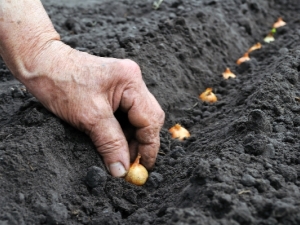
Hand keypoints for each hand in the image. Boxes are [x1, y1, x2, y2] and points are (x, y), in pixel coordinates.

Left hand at [23, 40, 164, 176]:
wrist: (42, 64)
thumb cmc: (61, 83)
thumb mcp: (89, 117)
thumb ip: (110, 144)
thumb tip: (122, 169)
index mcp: (131, 81)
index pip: (150, 118)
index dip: (149, 146)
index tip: (144, 166)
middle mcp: (132, 80)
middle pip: (148, 117)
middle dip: (140, 142)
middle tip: (130, 164)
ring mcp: (125, 84)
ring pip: (137, 118)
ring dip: (131, 138)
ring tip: (120, 155)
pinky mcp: (115, 89)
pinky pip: (126, 114)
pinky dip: (122, 130)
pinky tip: (114, 141)